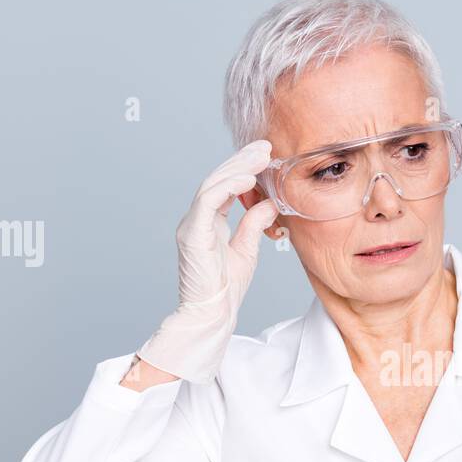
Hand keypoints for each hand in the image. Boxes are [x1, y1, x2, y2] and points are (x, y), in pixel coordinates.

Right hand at [135, 139, 280, 382]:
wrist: (213, 316)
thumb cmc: (225, 290)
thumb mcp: (247, 250)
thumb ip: (254, 225)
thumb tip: (269, 202)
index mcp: (208, 223)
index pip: (225, 187)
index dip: (243, 168)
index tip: (265, 154)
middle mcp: (197, 220)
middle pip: (218, 179)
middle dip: (241, 160)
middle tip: (264, 145)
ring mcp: (191, 225)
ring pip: (212, 184)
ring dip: (237, 167)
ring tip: (260, 155)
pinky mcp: (191, 234)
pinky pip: (208, 201)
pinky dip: (227, 187)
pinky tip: (247, 178)